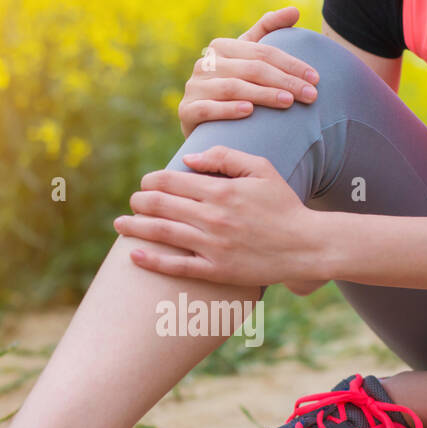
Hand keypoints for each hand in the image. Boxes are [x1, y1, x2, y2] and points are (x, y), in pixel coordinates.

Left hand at [116, 146, 326, 286]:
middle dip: (140, 201)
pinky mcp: (216, 270)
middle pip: (160, 205)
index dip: (152, 180)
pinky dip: (152, 260)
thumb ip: (225, 157)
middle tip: (133, 201)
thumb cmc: (284, 205)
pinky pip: (176, 266)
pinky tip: (134, 256)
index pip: (171, 181)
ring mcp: (212, 245)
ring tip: (120, 224)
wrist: (306, 245)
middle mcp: (212, 216)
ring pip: (162, 233)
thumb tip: (188, 159)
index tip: (146, 183)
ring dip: (135, 227)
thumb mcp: (261, 169)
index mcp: (221, 189)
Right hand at [178, 7, 319, 137]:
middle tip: (310, 96)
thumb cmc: (232, 87)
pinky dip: (229, 109)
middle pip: (252, 69)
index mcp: (222, 47)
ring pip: (233, 88)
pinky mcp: (186, 111)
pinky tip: (249, 111)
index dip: (291, 64)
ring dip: (263, 95)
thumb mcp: (247, 58)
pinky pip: (208, 108)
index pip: (263, 52)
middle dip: (285, 81)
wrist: (201, 123)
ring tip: (288, 102)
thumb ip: (268, 31)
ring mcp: (194, 87)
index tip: (316, 79)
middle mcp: (205, 64)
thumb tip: (295, 10)